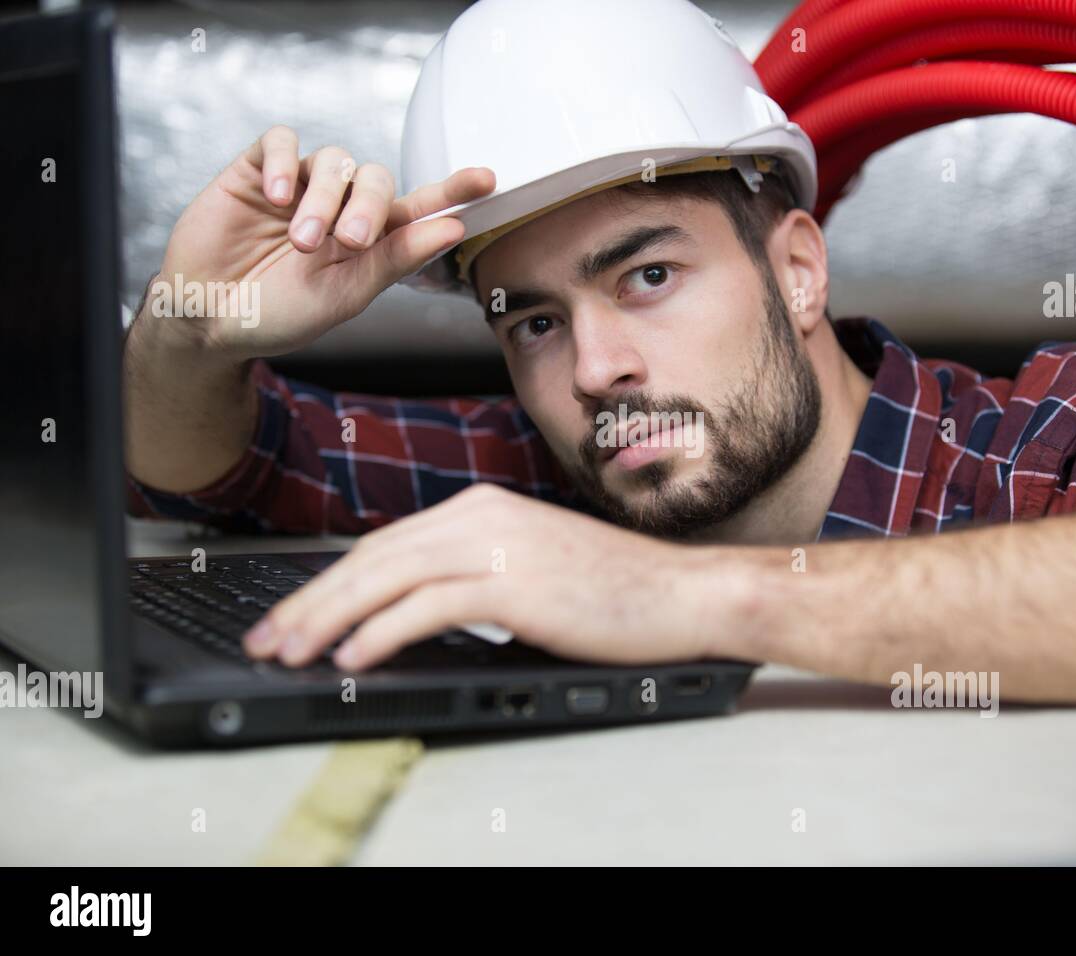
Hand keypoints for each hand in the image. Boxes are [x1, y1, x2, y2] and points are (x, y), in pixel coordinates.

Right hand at [145, 125, 494, 359]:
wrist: (208, 320)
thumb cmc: (278, 315)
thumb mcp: (343, 294)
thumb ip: (395, 259)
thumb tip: (451, 228)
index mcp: (367, 241)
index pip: (416, 207)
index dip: (451, 190)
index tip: (487, 179)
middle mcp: (338, 208)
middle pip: (376, 178)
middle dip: (368, 206)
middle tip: (349, 241)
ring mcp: (298, 188)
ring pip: (333, 161)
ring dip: (324, 199)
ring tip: (302, 240)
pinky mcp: (255, 172)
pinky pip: (282, 141)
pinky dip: (285, 163)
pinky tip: (276, 197)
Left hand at [242, 485, 755, 669]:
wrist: (682, 592)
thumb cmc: (614, 589)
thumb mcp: (529, 568)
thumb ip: (470, 576)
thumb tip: (404, 612)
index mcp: (481, 507)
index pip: (383, 545)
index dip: (327, 582)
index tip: (292, 615)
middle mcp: (482, 515)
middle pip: (372, 556)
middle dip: (310, 600)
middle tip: (269, 636)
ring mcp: (499, 545)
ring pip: (387, 577)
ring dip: (329, 618)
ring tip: (293, 651)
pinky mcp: (515, 582)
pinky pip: (429, 607)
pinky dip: (381, 632)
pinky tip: (353, 656)